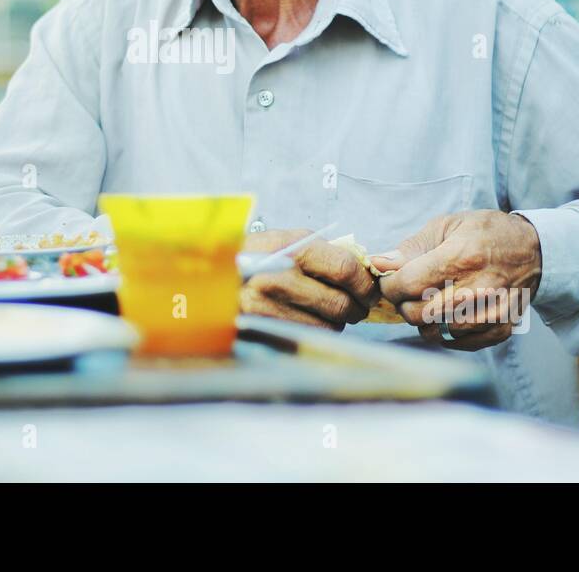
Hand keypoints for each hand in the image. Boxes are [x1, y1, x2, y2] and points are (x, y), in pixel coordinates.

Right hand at [239, 228, 380, 330]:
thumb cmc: (252, 258)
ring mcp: (267, 307)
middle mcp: (278, 277)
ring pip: (328, 326)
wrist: (208, 280)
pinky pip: (306, 338)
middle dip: (356, 308)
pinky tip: (304, 320)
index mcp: (288, 248)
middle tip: (356, 306)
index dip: (365, 284)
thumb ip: (320, 251)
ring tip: (324, 311)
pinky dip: (314, 333)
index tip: (369, 290)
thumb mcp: (282, 241)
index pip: (345, 269)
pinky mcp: (261, 330)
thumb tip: (362, 269)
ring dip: (336, 322)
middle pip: (341, 303)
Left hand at [369, 211, 540, 350]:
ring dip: (424, 321)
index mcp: (462, 256)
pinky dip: (447, 333)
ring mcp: (493, 311)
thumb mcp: (446, 227)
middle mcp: (480, 287)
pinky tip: (448, 315)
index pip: (409, 283)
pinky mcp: (502, 328)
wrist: (532, 248)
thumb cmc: (483, 233)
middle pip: (420, 313)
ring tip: (429, 303)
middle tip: (407, 295)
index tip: (390, 283)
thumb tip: (378, 265)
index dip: (390, 286)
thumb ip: (409, 249)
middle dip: (404, 305)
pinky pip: (460, 342)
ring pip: (437, 331)